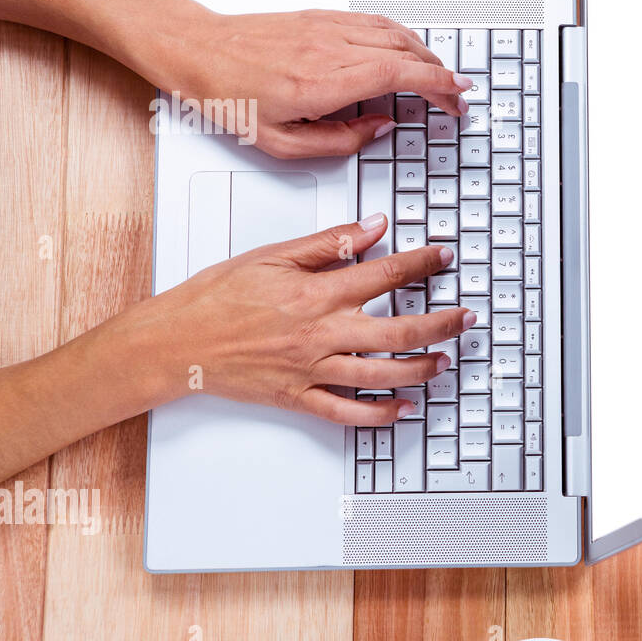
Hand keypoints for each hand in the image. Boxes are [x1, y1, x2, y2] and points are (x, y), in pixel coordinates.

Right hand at [128, 213, 472, 423]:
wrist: (174, 341)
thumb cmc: (217, 297)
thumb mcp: (273, 254)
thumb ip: (329, 242)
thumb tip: (373, 226)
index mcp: (316, 293)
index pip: (384, 275)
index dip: (421, 263)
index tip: (443, 256)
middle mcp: (320, 333)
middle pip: (398, 331)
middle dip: (441, 324)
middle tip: (466, 317)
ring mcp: (312, 369)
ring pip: (381, 374)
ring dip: (421, 368)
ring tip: (445, 360)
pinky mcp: (299, 397)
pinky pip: (348, 412)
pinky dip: (379, 414)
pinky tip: (403, 409)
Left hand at [159, 9, 474, 158]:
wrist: (195, 51)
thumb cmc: (229, 96)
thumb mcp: (282, 144)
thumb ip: (340, 141)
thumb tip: (379, 128)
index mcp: (323, 82)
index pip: (400, 74)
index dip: (439, 84)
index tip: (459, 96)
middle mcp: (330, 47)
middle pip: (407, 51)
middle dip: (441, 73)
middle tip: (456, 96)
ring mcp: (326, 27)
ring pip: (395, 32)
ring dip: (425, 53)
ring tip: (439, 75)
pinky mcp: (320, 17)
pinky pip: (375, 22)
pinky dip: (402, 37)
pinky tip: (408, 50)